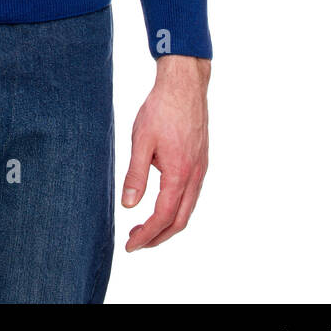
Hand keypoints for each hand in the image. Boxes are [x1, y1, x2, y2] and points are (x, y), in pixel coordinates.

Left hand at [122, 54, 209, 250]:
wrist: (185, 84)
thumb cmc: (161, 108)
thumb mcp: (141, 140)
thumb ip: (135, 175)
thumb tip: (128, 205)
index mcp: (179, 173)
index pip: (163, 216)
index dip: (146, 235)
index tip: (130, 245)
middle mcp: (195, 175)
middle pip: (180, 220)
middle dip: (158, 237)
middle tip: (136, 242)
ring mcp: (201, 168)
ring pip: (188, 208)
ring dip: (168, 223)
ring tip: (144, 226)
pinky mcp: (201, 160)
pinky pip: (192, 194)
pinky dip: (177, 208)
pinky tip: (161, 201)